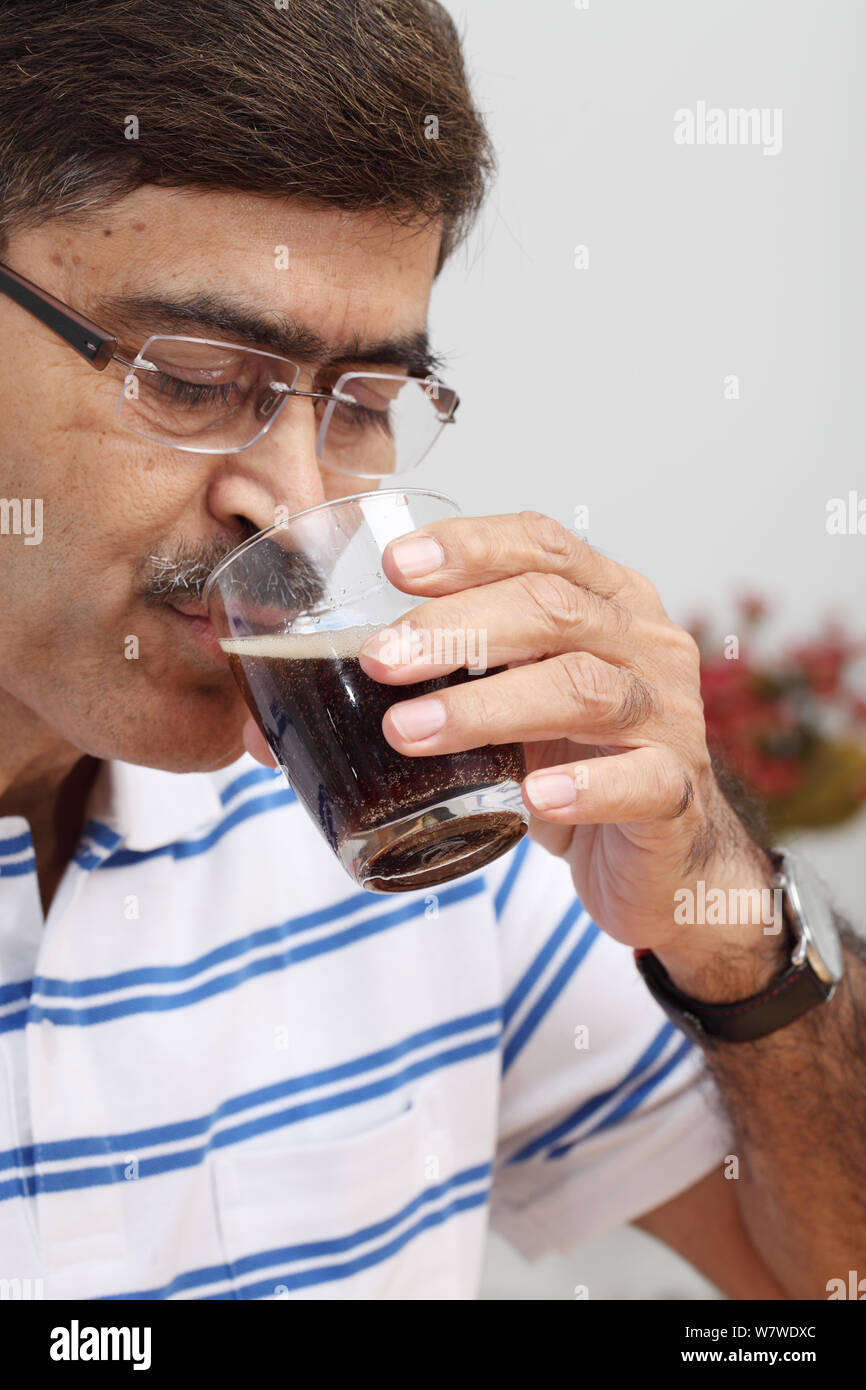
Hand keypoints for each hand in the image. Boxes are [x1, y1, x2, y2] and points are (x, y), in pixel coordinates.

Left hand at [352, 510, 775, 968]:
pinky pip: (639, 781)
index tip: (395, 567)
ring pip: (585, 691)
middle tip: (380, 660)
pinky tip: (536, 797)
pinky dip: (584, 787)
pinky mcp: (676, 794)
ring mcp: (670, 718)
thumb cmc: (579, 762)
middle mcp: (648, 646)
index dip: (471, 549)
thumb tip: (344, 659)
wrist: (662, 861)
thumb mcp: (521, 696)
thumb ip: (466, 666)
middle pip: (556, 610)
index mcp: (610, 603)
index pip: (544, 548)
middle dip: (457, 630)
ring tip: (409, 730)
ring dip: (488, 707)